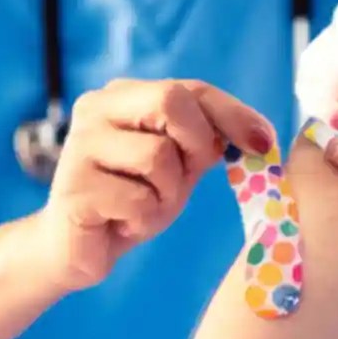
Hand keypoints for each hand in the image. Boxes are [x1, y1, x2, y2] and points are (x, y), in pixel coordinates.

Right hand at [39, 79, 274, 290]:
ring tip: (144, 207)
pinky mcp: (74, 188)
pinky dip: (143, 220)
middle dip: (195, 144)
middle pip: (170, 101)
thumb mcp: (176, 167)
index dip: (232, 113)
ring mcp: (79, 146)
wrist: (75, 249)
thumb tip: (259, 136)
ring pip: (158, 156)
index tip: (263, 143)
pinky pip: (138, 200)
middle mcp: (95, 109)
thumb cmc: (129, 202)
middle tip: (189, 177)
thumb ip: (205, 143)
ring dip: (167, 194)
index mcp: (122, 96)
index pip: (190, 89)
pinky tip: (122, 224)